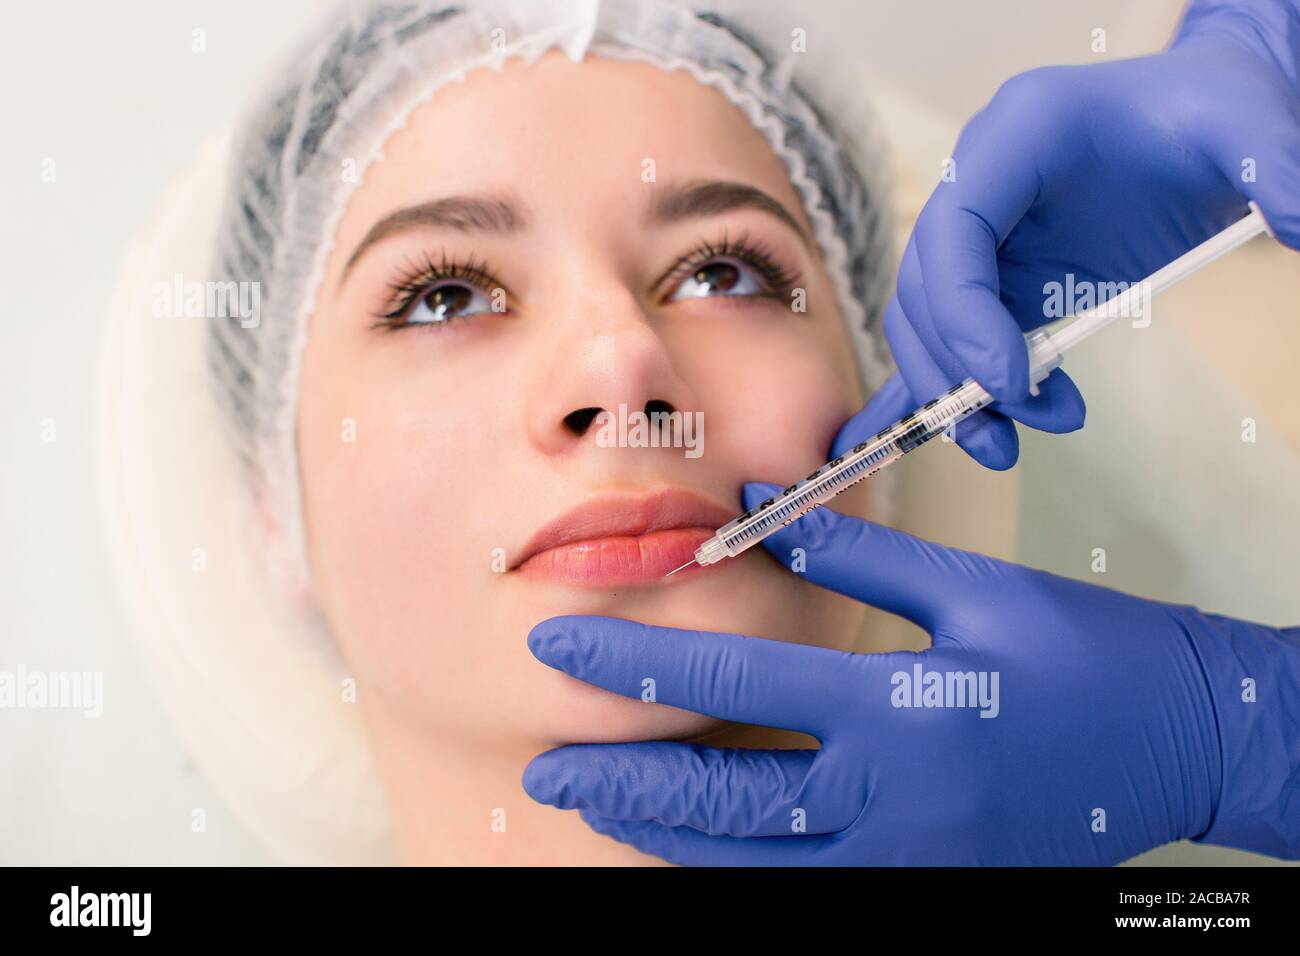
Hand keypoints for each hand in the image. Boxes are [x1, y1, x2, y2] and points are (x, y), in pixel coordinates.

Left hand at [524, 488, 1299, 864]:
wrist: (1182, 740)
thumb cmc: (1086, 655)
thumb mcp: (973, 591)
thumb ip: (859, 563)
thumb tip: (766, 520)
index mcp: (897, 708)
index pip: (730, 686)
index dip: (634, 663)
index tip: (564, 646)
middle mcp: (890, 797)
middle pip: (720, 800)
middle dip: (621, 783)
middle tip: (549, 766)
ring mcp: (906, 854)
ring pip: (753, 862)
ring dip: (666, 837)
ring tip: (603, 809)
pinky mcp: (925, 878)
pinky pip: (807, 883)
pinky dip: (739, 868)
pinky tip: (696, 848)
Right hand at [876, 0, 1299, 469]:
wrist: (1200, 117)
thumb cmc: (1212, 113)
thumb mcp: (1249, 129)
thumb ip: (1275, 171)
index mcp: (1022, 133)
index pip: (953, 229)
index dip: (963, 312)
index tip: (1012, 384)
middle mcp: (981, 181)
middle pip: (922, 285)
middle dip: (954, 369)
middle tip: (1013, 434)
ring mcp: (981, 230)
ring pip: (924, 318)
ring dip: (951, 388)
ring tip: (1012, 444)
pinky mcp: (994, 271)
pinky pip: (948, 331)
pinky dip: (951, 381)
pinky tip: (972, 425)